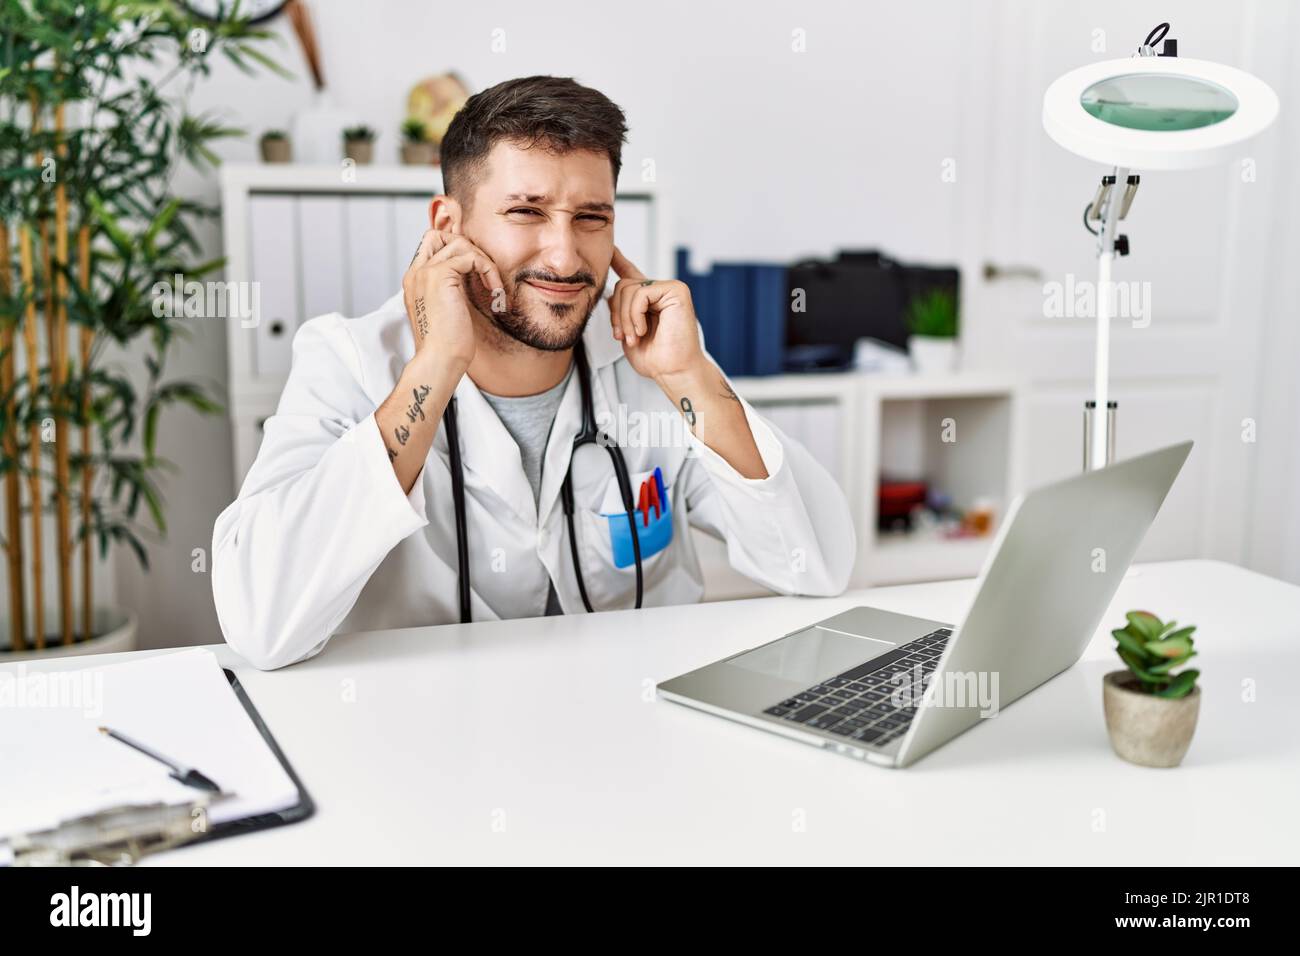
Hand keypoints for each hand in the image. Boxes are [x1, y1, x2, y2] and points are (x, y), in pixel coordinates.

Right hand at [401, 228, 504, 372]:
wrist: (440, 360)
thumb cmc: (448, 345)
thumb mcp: (450, 309)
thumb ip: (453, 289)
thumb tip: (473, 276)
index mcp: (415, 281)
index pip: (431, 245)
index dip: (456, 251)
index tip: (477, 274)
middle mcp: (415, 273)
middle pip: (439, 234)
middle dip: (466, 247)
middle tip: (483, 273)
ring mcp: (424, 272)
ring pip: (459, 243)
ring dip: (483, 261)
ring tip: (493, 287)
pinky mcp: (439, 275)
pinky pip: (472, 257)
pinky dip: (489, 270)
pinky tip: (495, 292)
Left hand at [606, 246, 704, 383]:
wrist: (673, 371)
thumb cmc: (654, 358)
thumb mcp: (627, 332)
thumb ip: (619, 311)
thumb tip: (609, 295)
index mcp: (649, 301)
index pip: (631, 275)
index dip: (618, 261)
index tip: (610, 250)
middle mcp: (660, 292)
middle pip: (622, 285)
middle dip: (616, 313)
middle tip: (623, 336)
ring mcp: (669, 289)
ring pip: (628, 288)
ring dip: (625, 317)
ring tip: (635, 337)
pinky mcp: (676, 290)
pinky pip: (641, 293)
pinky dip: (635, 314)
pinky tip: (644, 329)